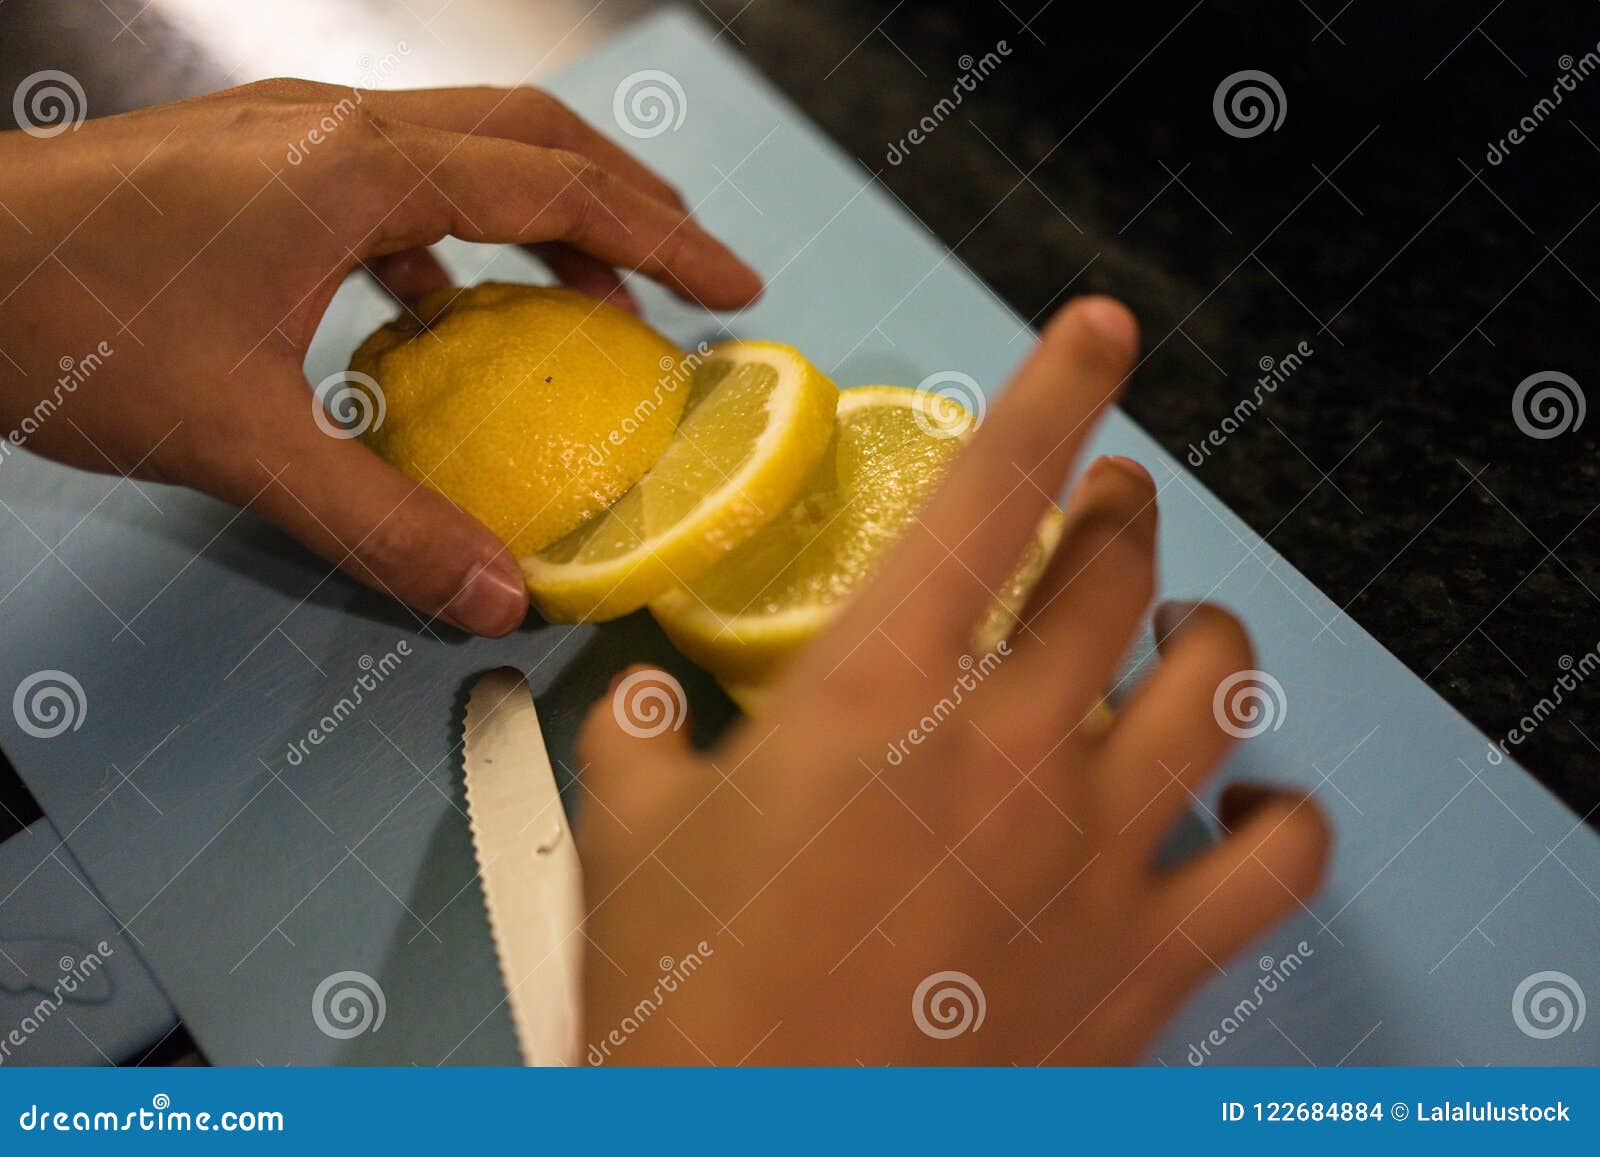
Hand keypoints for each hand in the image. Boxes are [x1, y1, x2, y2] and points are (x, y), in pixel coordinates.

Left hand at [0, 80, 760, 634]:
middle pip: (531, 137)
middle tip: (694, 271)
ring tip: (596, 294)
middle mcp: (337, 129)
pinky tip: (445, 307)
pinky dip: (456, 236)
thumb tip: (491, 595)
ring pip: (465, 147)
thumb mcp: (237, 438)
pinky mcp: (254, 163)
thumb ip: (378, 521)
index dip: (664, 239)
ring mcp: (291, 135)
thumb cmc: (60, 318)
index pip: (558, 187)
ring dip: (547, 212)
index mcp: (357, 171)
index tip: (735, 287)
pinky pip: (395, 180)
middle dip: (629, 202)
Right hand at [575, 297, 1330, 1064]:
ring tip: (1178, 626)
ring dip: (1202, 630)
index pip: (989, 493)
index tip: (1098, 330)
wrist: (755, 1153)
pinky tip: (1246, 795)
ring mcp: (1091, 847)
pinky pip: (1280, 852)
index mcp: (877, 691)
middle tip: (1110, 509)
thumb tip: (635, 696)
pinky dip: (1279, 807)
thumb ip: (633, 736)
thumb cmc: (689, 1008)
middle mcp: (1007, 746)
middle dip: (1123, 514)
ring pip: (1213, 679)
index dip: (1053, 389)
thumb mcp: (627, 841)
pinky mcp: (1147, 953)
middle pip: (1118, 567)